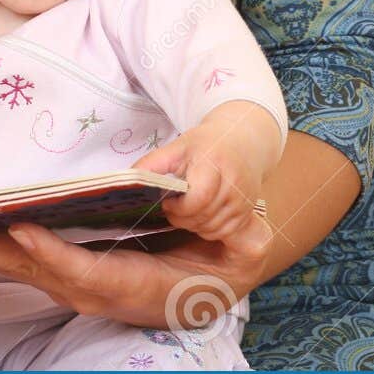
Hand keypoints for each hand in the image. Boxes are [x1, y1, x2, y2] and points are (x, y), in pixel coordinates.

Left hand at [0, 218, 271, 329]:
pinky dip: (0, 254)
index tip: (22, 232)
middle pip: (53, 282)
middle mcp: (124, 297)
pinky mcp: (87, 276)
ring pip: (37, 277)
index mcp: (164, 287)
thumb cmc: (237, 214)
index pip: (102, 277)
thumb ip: (213, 198)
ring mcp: (102, 290)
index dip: (61, 258)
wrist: (237, 239)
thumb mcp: (239, 210)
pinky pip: (38, 268)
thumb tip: (172, 192)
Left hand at [131, 108, 278, 242]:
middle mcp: (233, 183)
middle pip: (203, 217)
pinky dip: (210, 228)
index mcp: (213, 164)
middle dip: (182, 218)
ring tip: (188, 209)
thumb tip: (125, 182)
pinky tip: (203, 214)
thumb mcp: (176, 147)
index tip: (167, 201)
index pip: (197, 199)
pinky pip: (225, 231)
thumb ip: (151, 165)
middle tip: (173, 207)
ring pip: (213, 228)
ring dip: (194, 224)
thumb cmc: (205, 145)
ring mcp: (244, 200)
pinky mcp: (249, 211)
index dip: (178, 207)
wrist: (242, 142)